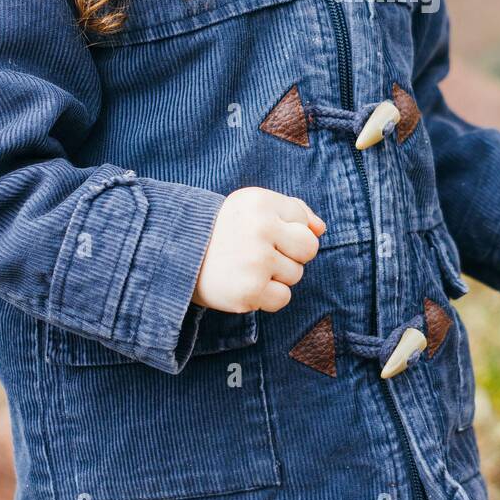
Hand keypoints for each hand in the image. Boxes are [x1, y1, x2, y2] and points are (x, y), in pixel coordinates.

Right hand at [192, 187, 326, 313]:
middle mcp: (260, 228)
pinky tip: (248, 285)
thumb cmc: (225, 230)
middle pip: (308, 249)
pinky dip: (269, 297)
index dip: (285, 230)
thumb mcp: (254, 207)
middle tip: (262, 254)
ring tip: (248, 268)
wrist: (179, 257)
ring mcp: (255, 261)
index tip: (260, 232)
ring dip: (276, 276)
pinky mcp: (250, 291)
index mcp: (261, 201)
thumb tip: (321, 229)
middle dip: (292, 255)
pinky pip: (283, 298)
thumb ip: (293, 210)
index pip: (303, 222)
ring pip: (296, 275)